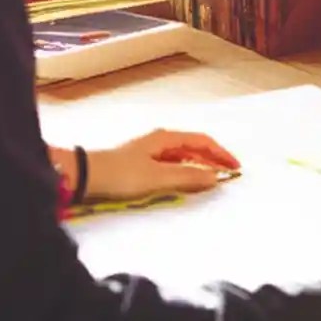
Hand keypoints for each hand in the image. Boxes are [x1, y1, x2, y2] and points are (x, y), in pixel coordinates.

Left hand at [82, 129, 240, 200]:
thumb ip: (188, 177)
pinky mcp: (142, 164)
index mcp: (166, 138)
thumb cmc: (121, 174)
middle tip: (228, 174)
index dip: (221, 154)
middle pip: (194, 148)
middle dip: (213, 160)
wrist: (85, 176)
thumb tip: (215, 177)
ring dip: (200, 167)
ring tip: (212, 181)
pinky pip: (173, 165)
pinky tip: (188, 183)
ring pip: (184, 157)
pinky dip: (186, 172)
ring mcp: (150, 152)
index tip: (235, 167)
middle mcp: (160, 141)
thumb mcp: (158, 177)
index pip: (202, 141)